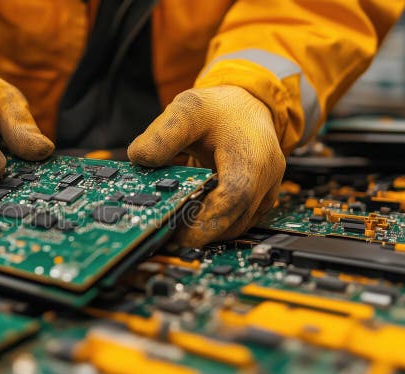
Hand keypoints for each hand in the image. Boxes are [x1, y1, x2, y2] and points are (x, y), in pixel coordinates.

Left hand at [128, 85, 285, 246]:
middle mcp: (265, 179)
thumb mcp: (187, 109)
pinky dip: (211, 225)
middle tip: (162, 234)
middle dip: (198, 231)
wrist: (245, 110)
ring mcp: (264, 195)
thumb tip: (139, 158)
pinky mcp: (256, 204)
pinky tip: (187, 218)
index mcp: (253, 154)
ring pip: (234, 227)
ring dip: (204, 230)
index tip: (175, 229)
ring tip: (170, 224)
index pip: (235, 196)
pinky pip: (234, 222)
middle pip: (234, 220)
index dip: (206, 218)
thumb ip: (162, 133)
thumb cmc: (220, 110)